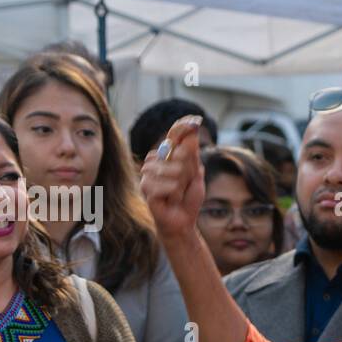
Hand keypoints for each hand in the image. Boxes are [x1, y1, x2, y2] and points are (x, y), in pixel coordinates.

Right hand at [140, 115, 205, 241]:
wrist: (182, 221)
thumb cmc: (188, 198)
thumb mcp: (195, 174)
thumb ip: (192, 154)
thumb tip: (193, 130)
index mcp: (167, 156)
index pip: (173, 136)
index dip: (182, 127)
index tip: (195, 119)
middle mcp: (155, 161)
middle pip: (176, 153)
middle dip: (187, 171)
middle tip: (185, 184)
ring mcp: (148, 173)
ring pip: (172, 169)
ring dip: (180, 184)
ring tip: (177, 193)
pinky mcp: (145, 187)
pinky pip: (166, 185)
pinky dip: (173, 193)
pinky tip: (171, 199)